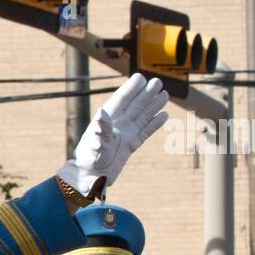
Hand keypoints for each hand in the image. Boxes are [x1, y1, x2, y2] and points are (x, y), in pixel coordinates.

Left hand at [58, 73, 169, 196]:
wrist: (91, 177)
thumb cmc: (89, 160)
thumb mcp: (96, 143)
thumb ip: (101, 129)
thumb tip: (102, 112)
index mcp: (107, 120)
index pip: (121, 100)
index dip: (131, 88)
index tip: (140, 77)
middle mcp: (118, 124)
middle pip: (135, 105)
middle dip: (145, 93)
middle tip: (158, 82)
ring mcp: (126, 134)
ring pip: (143, 116)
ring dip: (153, 106)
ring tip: (164, 94)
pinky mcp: (131, 145)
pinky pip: (146, 131)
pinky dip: (155, 124)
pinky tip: (164, 115)